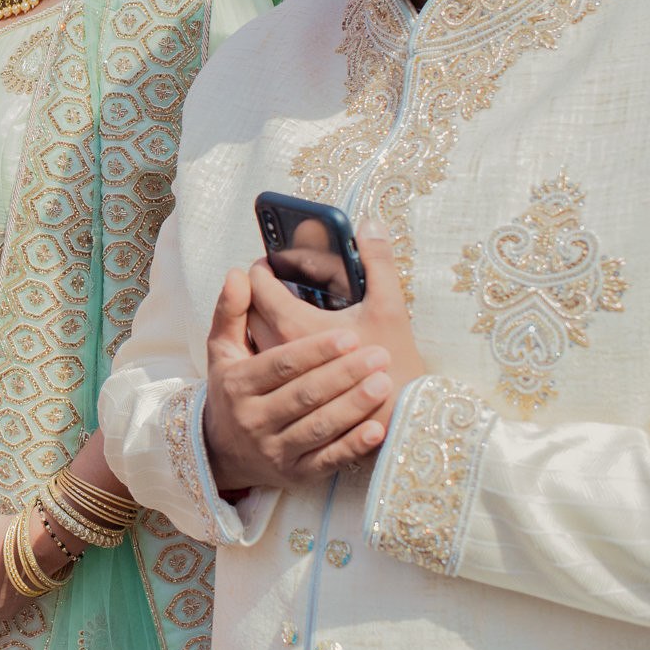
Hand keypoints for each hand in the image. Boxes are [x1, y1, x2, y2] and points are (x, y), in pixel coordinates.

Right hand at [203, 268, 395, 493]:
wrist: (220, 452)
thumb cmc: (231, 391)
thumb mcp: (222, 351)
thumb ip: (231, 312)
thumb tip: (239, 273)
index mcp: (238, 384)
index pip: (281, 364)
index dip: (315, 351)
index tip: (348, 336)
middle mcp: (253, 419)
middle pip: (304, 395)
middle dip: (344, 375)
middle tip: (379, 355)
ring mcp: (275, 450)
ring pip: (319, 427)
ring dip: (353, 407)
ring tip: (384, 384)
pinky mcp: (295, 474)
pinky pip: (328, 461)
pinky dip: (353, 446)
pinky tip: (378, 430)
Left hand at [247, 217, 425, 393]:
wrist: (400, 426)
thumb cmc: (394, 366)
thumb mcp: (390, 308)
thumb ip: (379, 263)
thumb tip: (371, 223)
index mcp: (294, 325)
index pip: (259, 284)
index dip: (264, 265)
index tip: (272, 259)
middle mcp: (276, 352)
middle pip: (249, 310)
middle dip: (260, 290)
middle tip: (275, 280)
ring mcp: (277, 379)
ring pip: (253, 340)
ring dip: (262, 320)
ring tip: (280, 309)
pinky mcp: (284, 397)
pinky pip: (264, 370)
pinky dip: (270, 351)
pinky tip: (288, 346)